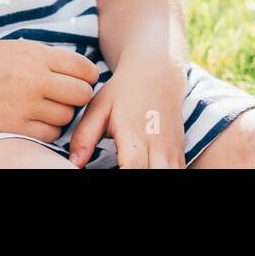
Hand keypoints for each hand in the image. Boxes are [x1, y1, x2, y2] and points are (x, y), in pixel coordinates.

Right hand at [0, 41, 99, 143]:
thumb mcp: (19, 48)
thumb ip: (50, 59)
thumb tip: (84, 74)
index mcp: (36, 55)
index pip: (84, 68)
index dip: (87, 75)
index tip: (80, 78)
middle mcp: (33, 79)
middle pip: (81, 94)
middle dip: (79, 95)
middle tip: (66, 94)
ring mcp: (24, 105)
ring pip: (67, 116)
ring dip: (62, 113)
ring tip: (45, 105)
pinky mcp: (14, 126)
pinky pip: (49, 134)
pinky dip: (48, 129)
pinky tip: (36, 119)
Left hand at [67, 55, 188, 167]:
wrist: (158, 74)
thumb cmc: (123, 92)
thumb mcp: (99, 107)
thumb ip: (84, 137)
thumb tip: (74, 163)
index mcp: (134, 134)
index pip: (133, 168)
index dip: (124, 178)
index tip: (110, 176)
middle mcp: (158, 145)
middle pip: (155, 176)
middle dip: (140, 181)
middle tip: (120, 170)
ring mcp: (172, 150)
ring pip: (171, 175)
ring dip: (154, 178)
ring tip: (132, 169)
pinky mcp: (180, 153)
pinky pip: (178, 172)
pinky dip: (164, 176)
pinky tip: (147, 168)